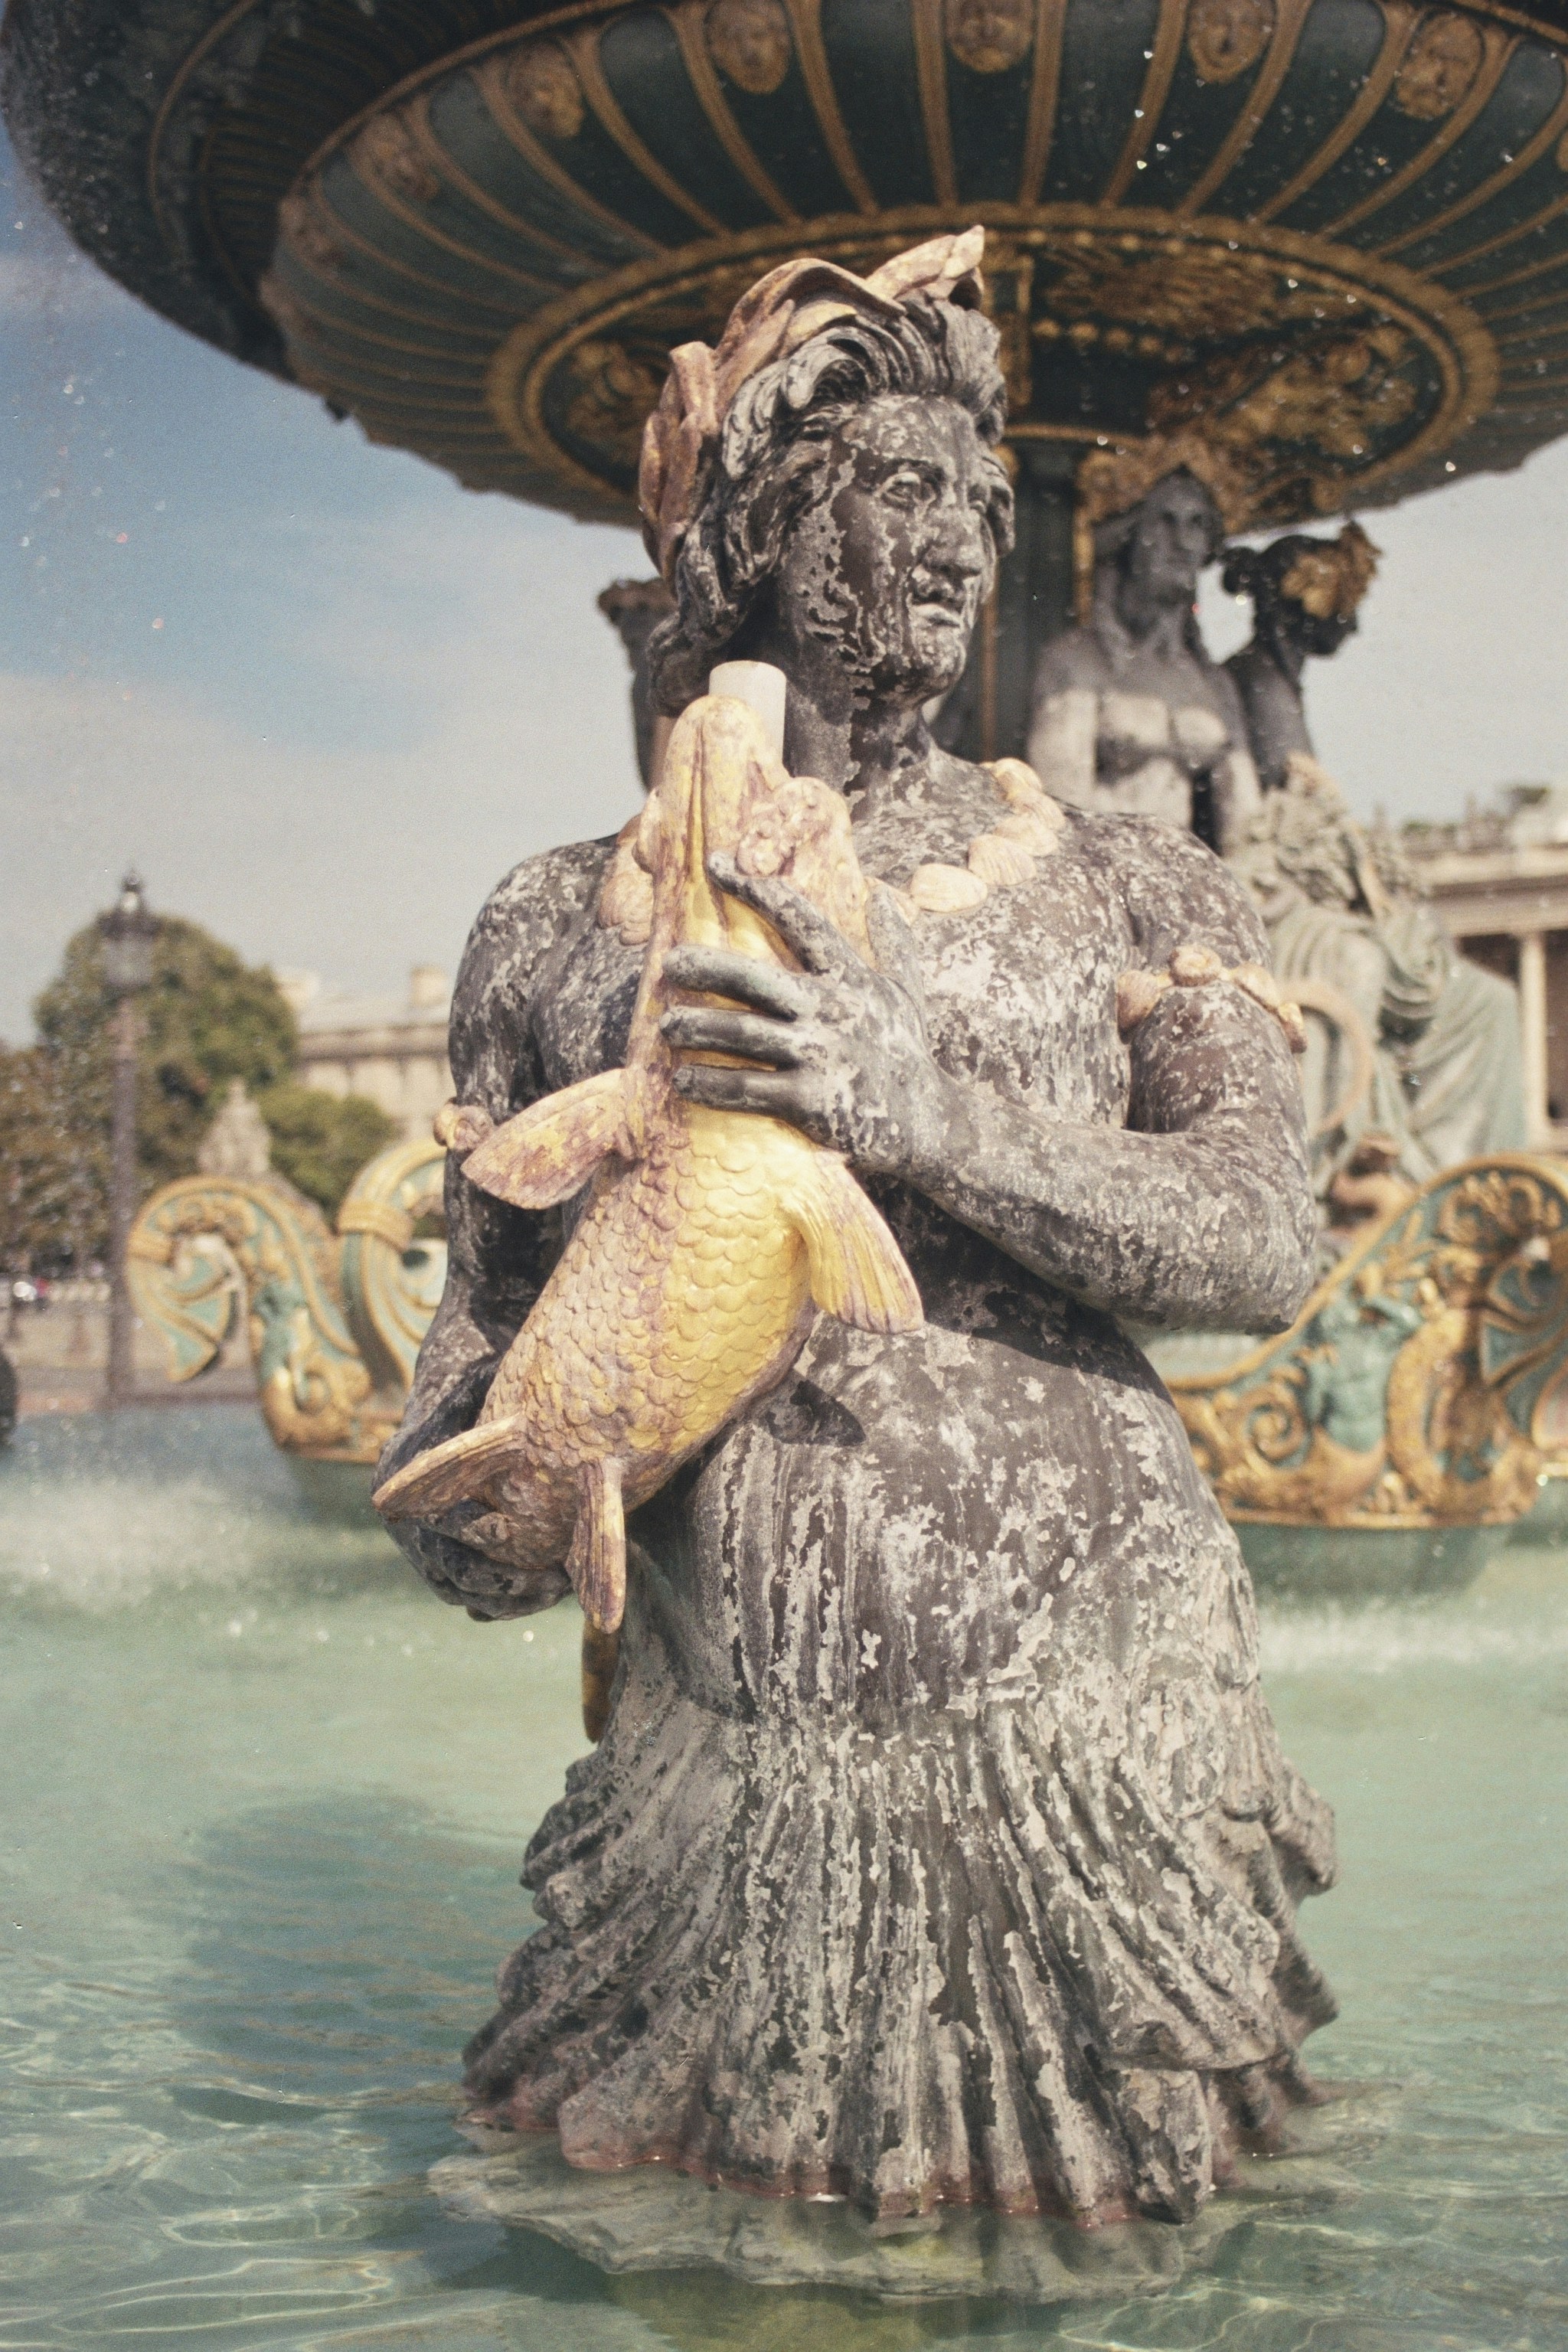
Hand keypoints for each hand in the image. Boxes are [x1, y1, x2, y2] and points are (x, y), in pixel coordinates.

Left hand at [659, 854, 941, 1176]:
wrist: (927, 1124)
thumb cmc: (907, 1054)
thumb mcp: (907, 994)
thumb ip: (895, 944)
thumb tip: (883, 895)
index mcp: (850, 978)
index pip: (798, 918)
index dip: (755, 888)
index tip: (716, 863)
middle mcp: (831, 1010)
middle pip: (753, 978)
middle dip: (705, 967)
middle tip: (669, 963)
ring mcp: (818, 1055)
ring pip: (740, 1034)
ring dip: (695, 1028)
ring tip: (666, 1027)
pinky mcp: (809, 1099)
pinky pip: (746, 1087)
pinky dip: (710, 1084)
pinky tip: (683, 1080)